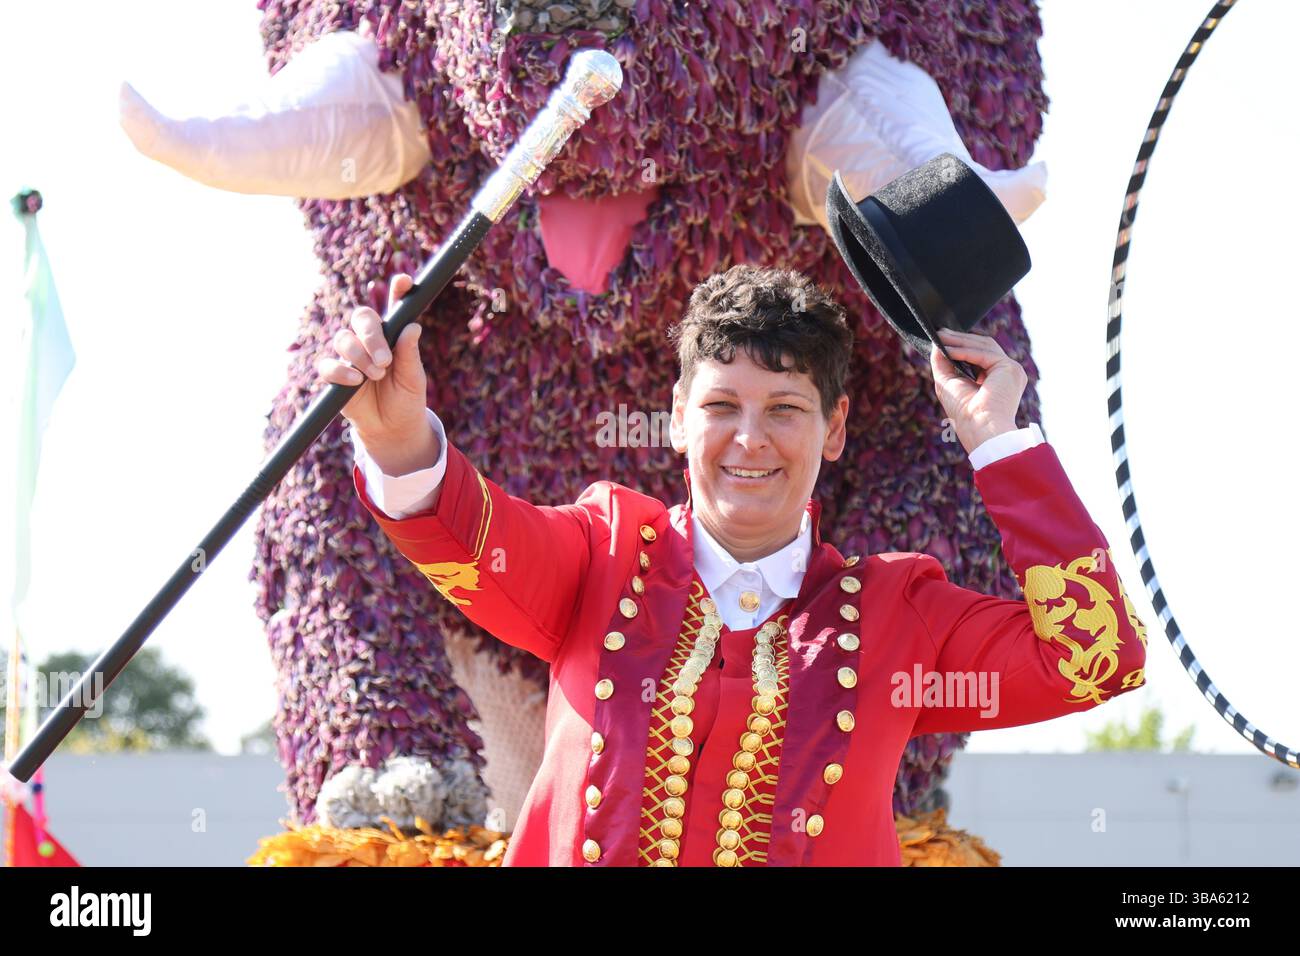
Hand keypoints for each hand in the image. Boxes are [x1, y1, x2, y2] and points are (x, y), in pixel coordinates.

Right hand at [317, 273, 426, 445]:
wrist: (393, 429)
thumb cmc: (406, 398)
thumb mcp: (414, 377)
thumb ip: (409, 353)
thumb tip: (412, 327)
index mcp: (393, 335)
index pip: (395, 307)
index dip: (398, 290)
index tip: (404, 281)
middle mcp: (369, 340)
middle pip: (362, 316)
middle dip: (371, 334)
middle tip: (385, 358)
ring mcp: (350, 356)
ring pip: (343, 338)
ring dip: (360, 355)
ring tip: (377, 374)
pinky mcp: (335, 375)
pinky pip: (328, 365)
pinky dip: (341, 371)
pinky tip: (357, 381)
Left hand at [929, 329, 1026, 453]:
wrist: (980, 430)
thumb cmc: (965, 415)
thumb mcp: (948, 384)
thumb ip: (942, 363)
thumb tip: (936, 344)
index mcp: (998, 379)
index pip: (981, 355)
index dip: (962, 345)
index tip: (943, 338)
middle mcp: (1008, 374)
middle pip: (984, 346)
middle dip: (960, 339)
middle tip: (940, 333)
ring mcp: (1011, 370)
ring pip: (984, 346)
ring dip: (960, 341)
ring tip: (940, 338)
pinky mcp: (1009, 368)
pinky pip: (983, 353)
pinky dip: (964, 351)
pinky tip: (948, 350)